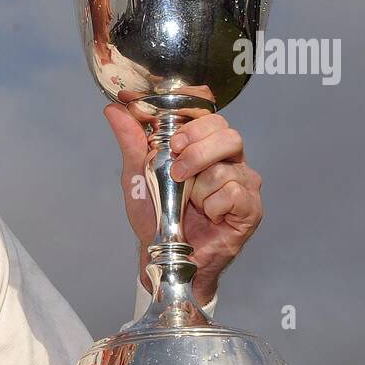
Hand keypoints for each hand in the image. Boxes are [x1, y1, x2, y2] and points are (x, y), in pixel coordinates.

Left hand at [104, 103, 263, 302]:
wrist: (164, 255)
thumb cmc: (157, 215)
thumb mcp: (137, 176)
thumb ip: (131, 142)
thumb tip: (114, 110)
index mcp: (206, 148)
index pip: (212, 119)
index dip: (194, 125)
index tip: (172, 141)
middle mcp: (230, 162)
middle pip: (228, 136)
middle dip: (196, 152)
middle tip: (176, 172)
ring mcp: (243, 184)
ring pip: (226, 169)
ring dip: (197, 189)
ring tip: (188, 203)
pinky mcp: (251, 208)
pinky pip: (233, 194)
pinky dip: (212, 206)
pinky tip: (207, 216)